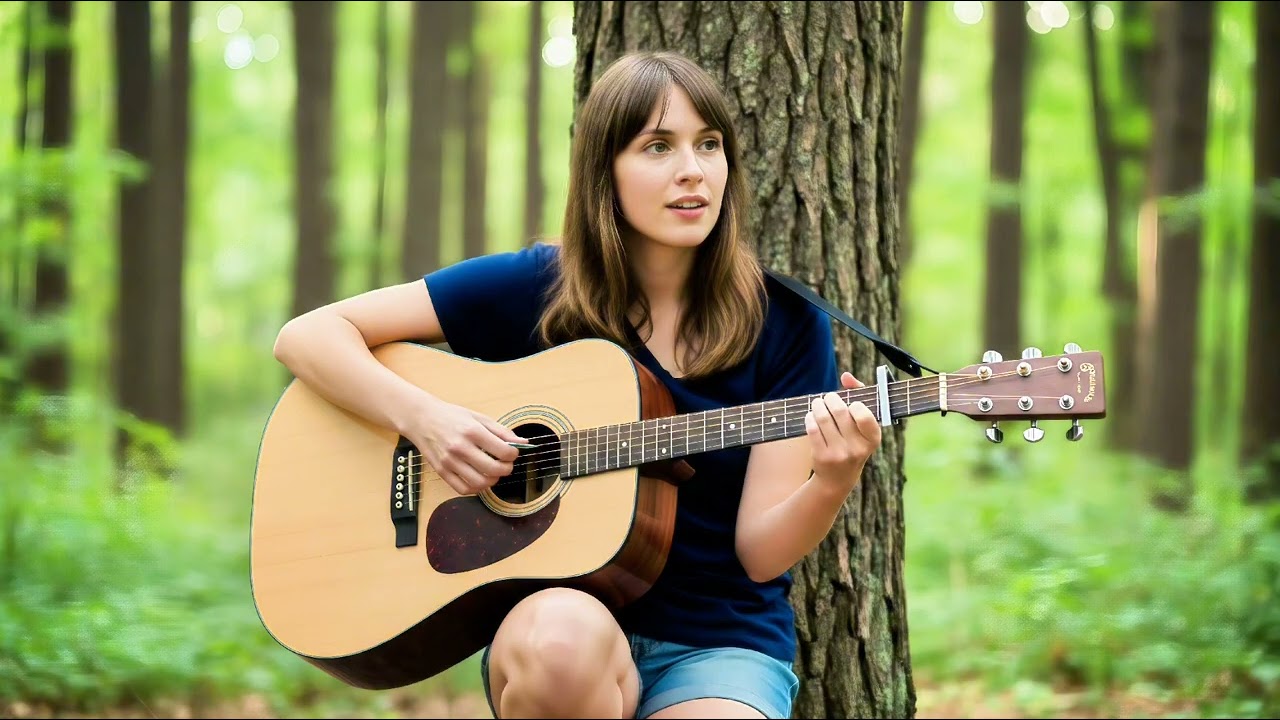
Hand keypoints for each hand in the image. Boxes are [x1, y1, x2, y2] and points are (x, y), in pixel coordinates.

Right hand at [409, 397, 523, 495]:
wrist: (422, 419)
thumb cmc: (452, 416)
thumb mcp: (478, 417)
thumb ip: (501, 431)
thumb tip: (522, 443)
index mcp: (472, 431)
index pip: (503, 451)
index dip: (513, 454)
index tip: (512, 452)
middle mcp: (460, 447)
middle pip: (493, 469)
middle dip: (506, 469)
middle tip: (506, 465)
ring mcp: (449, 461)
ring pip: (479, 483)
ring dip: (492, 481)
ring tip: (493, 473)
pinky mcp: (441, 471)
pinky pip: (463, 489)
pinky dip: (476, 488)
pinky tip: (479, 479)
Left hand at [804, 372, 881, 494]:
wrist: (838, 479)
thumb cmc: (852, 443)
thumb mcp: (862, 427)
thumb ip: (859, 396)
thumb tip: (846, 376)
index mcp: (872, 439)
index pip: (865, 416)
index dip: (855, 405)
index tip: (850, 403)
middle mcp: (857, 448)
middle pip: (840, 412)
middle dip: (831, 399)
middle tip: (828, 398)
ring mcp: (839, 454)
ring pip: (823, 418)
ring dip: (818, 405)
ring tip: (818, 403)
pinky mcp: (822, 456)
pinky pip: (812, 429)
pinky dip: (810, 417)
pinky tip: (811, 416)